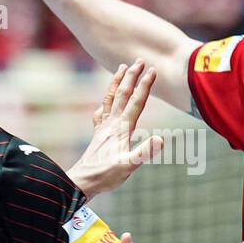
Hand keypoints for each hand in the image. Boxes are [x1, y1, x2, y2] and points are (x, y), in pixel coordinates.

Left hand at [67, 60, 162, 198]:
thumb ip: (144, 152)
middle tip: (139, 60)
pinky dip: (105, 103)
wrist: (82, 182)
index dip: (145, 85)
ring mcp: (103, 128)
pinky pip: (101, 112)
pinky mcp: (98, 135)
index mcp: (122, 128)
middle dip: (132, 76)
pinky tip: (104, 105)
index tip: (153, 69)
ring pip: (110, 98)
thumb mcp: (128, 166)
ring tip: (121, 68)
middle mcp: (111, 124)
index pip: (136, 102)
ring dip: (117, 82)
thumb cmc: (105, 176)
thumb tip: (161, 139)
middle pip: (123, 94)